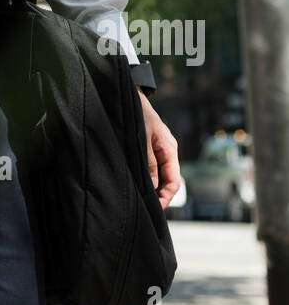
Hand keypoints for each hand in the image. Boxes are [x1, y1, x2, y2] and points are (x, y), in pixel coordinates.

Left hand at [138, 89, 180, 209]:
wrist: (129, 95)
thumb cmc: (138, 114)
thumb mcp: (143, 139)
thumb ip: (148, 163)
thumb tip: (152, 188)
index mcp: (170, 149)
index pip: (174, 181)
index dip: (166, 197)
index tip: (154, 208)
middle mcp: (167, 151)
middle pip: (168, 180)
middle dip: (159, 195)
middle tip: (145, 209)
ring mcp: (159, 149)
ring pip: (159, 175)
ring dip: (151, 187)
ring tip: (139, 199)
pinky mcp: (150, 147)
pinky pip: (151, 167)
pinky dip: (146, 177)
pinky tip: (136, 183)